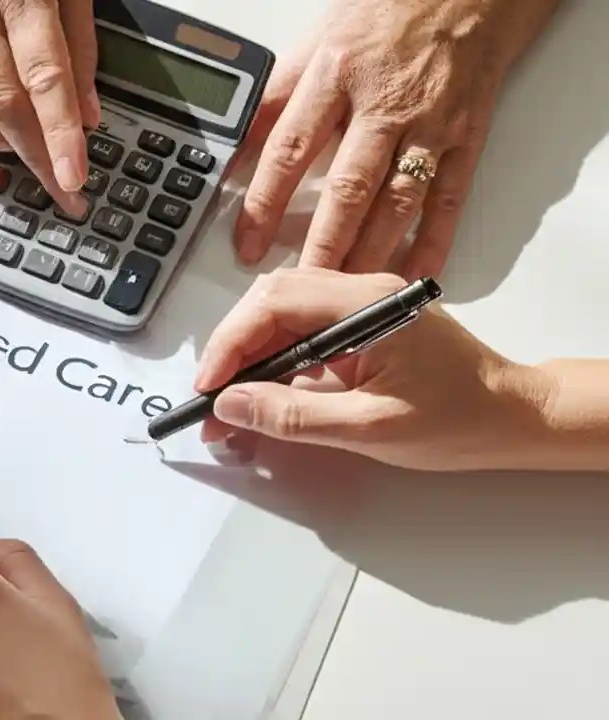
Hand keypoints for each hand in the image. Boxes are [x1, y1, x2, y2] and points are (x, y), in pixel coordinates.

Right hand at [194, 268, 552, 471]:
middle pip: (270, 302)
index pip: (273, 304)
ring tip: (230, 407)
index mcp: (366, 303)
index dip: (230, 345)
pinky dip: (274, 361)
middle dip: (232, 351)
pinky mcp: (360, 324)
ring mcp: (360, 304)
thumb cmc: (459, 420)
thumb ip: (295, 416)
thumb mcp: (371, 428)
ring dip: (250, 358)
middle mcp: (360, 290)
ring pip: (281, 315)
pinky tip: (264, 396)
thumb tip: (231, 405)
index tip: (207, 388)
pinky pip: (302, 331)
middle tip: (211, 401)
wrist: (516, 417)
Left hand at [236, 0, 560, 277]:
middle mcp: (381, 105)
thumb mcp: (316, 43)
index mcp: (334, 78)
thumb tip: (234, 148)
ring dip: (369, 254)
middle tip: (300, 289)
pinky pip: (448, 198)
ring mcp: (428, 123)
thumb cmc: (386, 13)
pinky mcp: (466, 136)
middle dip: (321, 245)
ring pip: (396, 202)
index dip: (264, 204)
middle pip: (346, 188)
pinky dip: (433, 241)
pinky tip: (413, 275)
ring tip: (345, 298)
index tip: (248, 245)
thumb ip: (276, 99)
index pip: (288, 151)